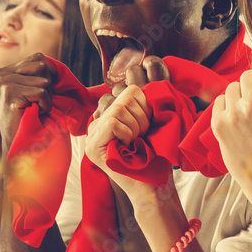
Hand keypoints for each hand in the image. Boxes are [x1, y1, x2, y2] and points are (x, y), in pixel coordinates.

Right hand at [0, 53, 57, 150]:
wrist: (19, 142)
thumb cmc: (30, 115)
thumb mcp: (32, 88)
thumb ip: (38, 72)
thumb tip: (48, 62)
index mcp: (4, 70)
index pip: (39, 58)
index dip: (48, 75)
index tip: (38, 94)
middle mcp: (0, 74)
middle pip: (42, 66)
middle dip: (47, 86)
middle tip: (35, 102)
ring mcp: (3, 83)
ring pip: (44, 81)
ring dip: (46, 98)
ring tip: (33, 109)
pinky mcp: (9, 93)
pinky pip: (42, 93)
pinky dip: (45, 105)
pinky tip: (33, 113)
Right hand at [87, 57, 168, 200]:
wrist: (155, 186)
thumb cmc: (159, 155)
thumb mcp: (156, 120)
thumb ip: (148, 98)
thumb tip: (149, 65)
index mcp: (114, 113)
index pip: (129, 88)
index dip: (146, 104)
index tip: (149, 125)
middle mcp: (100, 121)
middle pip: (125, 95)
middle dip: (143, 116)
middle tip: (143, 137)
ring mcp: (93, 134)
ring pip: (120, 107)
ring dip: (137, 127)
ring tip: (137, 144)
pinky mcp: (93, 146)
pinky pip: (114, 121)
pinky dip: (128, 133)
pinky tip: (128, 147)